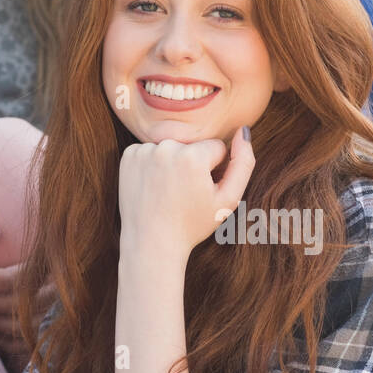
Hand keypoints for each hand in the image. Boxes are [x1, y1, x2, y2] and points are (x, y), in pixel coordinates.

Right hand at [0, 227, 54, 370]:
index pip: (7, 279)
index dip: (32, 272)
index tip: (53, 262)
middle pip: (18, 304)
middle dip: (45, 294)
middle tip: (69, 283)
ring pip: (18, 324)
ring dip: (43, 315)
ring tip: (65, 302)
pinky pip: (12, 342)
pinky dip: (32, 335)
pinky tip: (49, 325)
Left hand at [118, 127, 254, 262]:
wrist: (151, 242)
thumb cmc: (193, 224)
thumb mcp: (228, 200)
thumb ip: (243, 163)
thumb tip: (244, 130)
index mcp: (193, 156)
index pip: (216, 147)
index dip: (214, 170)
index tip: (201, 190)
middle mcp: (166, 147)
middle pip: (192, 146)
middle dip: (192, 164)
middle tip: (183, 193)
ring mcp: (144, 150)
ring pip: (171, 147)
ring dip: (172, 163)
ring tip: (167, 191)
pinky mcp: (128, 155)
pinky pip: (150, 150)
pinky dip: (152, 164)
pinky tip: (152, 185)